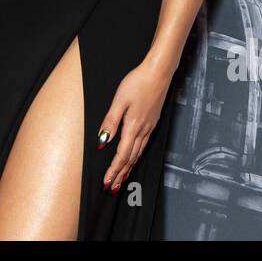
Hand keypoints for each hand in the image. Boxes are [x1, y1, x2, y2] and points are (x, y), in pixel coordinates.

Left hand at [97, 59, 173, 193]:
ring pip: (138, 154)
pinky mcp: (153, 122)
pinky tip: (134, 157)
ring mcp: (150, 127)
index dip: (114, 170)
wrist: (159, 72)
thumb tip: (102, 142)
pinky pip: (143, 145)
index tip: (107, 182)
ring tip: (122, 179)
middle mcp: (143, 130)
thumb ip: (110, 122)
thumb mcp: (119, 101)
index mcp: (133, 127)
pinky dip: (137, 156)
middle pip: (131, 159)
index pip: (122, 155)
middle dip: (121, 174)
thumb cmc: (138, 82)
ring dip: (129, 168)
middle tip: (112, 188)